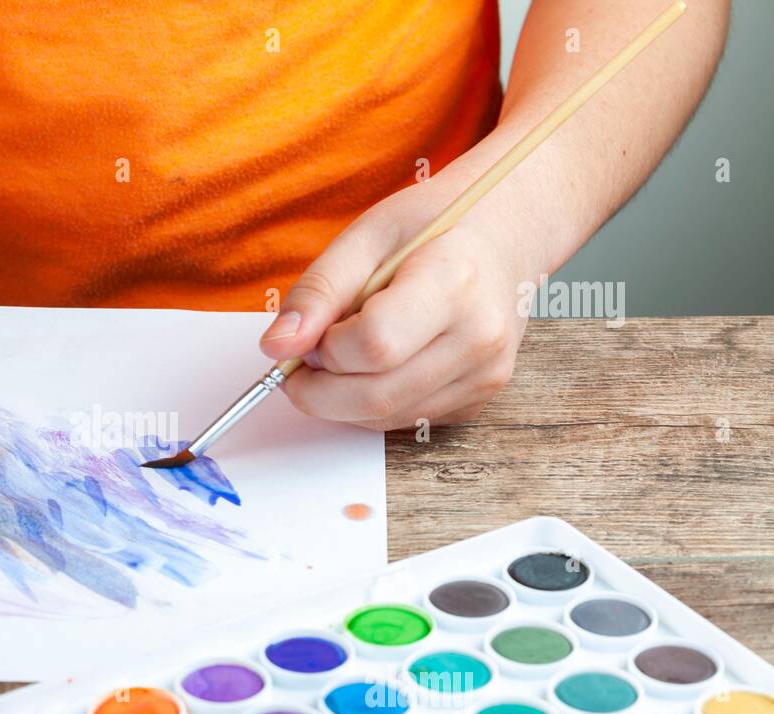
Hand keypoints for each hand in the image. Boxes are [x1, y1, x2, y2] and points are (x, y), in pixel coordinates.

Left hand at [259, 181, 529, 430]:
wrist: (502, 238)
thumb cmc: (432, 229)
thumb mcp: (366, 237)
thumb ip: (318, 292)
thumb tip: (275, 348)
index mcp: (455, 283)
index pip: (374, 345)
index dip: (326, 349)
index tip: (310, 334)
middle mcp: (480, 338)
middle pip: (377, 395)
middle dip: (318, 391)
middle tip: (299, 364)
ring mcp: (485, 375)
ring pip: (386, 417)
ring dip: (340, 401)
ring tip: (335, 358)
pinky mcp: (477, 400)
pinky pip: (404, 420)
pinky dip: (370, 405)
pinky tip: (372, 368)